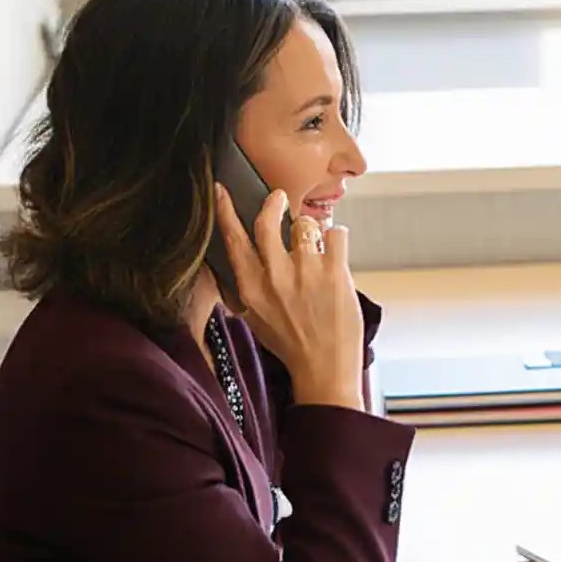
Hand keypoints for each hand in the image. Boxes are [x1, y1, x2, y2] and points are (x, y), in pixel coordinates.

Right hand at [215, 183, 363, 410]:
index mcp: (251, 288)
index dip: (226, 211)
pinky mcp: (335, 273)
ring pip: (305, 224)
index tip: (222, 191)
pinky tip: (336, 254)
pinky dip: (338, 238)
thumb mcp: (255, 318)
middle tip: (280, 197)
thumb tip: (236, 259)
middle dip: (274, 202)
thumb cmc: (291, 345)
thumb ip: (245, 288)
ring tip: (318, 248)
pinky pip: (337, 233)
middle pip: (267, 221)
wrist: (324, 370)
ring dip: (312, 230)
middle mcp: (274, 277)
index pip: (233, 240)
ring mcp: (305, 272)